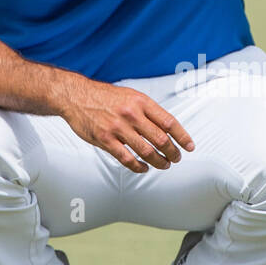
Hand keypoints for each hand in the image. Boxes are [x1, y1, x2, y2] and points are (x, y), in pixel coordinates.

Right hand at [59, 75, 194, 173]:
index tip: (189, 146)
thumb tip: (167, 128)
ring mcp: (118, 128)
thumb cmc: (104, 97)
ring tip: (164, 164)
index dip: (182, 137)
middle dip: (172, 152)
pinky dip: (139, 166)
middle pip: (161, 139)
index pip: (169, 122)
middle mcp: (131, 114)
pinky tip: (144, 168)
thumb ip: (147, 111)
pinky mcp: (105, 140)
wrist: (76, 96)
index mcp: (141, 102)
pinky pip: (127, 159)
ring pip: (146, 151)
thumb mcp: (130, 96)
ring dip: (159, 161)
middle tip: (176, 158)